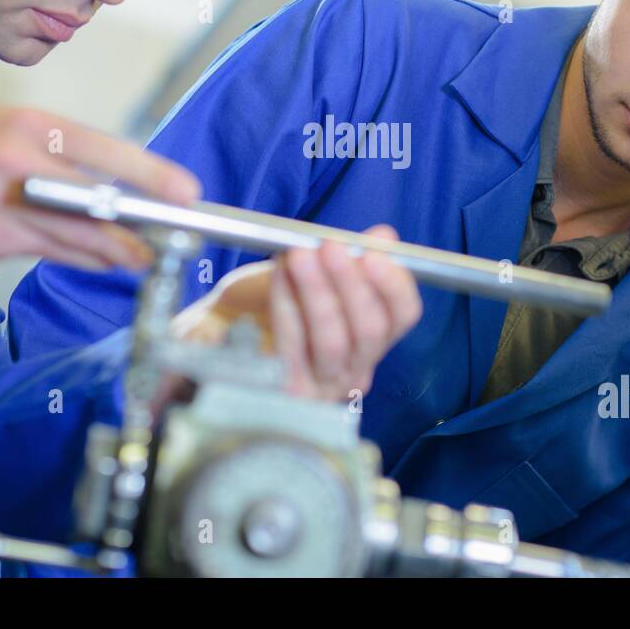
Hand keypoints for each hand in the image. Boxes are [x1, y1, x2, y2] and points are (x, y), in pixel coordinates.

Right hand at [0, 107, 199, 268]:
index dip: (149, 174)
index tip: (184, 193)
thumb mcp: (12, 130)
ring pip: (75, 235)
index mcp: (27, 125)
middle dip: (138, 224)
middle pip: (92, 201)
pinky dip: (83, 259)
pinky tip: (105, 262)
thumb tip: (124, 184)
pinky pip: (50, 253)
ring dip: (116, 250)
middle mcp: (14, 162)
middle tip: (173, 235)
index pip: (101, 149)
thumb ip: (65, 154)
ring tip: (144, 255)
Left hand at [171, 225, 422, 401]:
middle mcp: (357, 367)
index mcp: (374, 337)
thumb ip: (352, 256)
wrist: (226, 328)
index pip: (403, 315)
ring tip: (301, 256)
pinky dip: (286, 306)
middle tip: (332, 247)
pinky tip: (280, 276)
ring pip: (333, 341)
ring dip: (318, 292)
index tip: (374, 254)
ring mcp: (325, 384)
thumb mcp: (316, 271)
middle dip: (351, 284)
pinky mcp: (290, 391)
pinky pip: (293, 347)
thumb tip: (383, 237)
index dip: (394, 284)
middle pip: (370, 330)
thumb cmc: (277, 298)